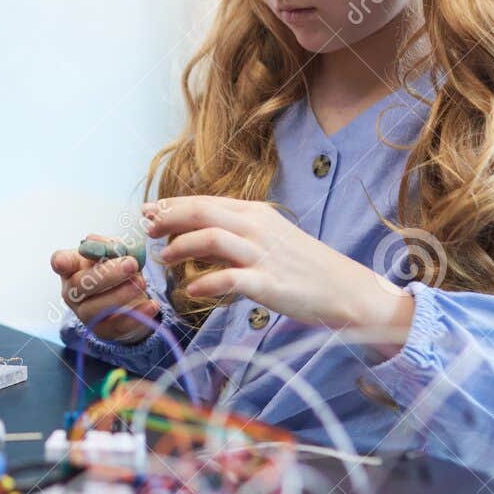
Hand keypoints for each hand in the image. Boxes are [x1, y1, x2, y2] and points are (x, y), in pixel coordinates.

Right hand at [50, 234, 159, 344]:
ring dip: (121, 294)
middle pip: (81, 285)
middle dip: (106, 274)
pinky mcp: (103, 330)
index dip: (60, 262)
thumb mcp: (114, 253)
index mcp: (72, 267)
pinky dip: (137, 315)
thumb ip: (111, 245)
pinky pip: (119, 325)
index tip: (63, 263)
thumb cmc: (114, 270)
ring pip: (97, 308)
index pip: (60, 261)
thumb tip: (110, 245)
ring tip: (142, 282)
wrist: (127, 300)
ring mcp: (85, 313)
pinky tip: (152, 304)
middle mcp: (73, 292)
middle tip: (131, 264)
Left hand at [143, 197, 412, 355]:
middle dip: (168, 218)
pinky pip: (229, 279)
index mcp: (254, 213)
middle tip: (149, 230)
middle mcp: (256, 227)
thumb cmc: (302, 265)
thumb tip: (193, 236)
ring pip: (210, 238)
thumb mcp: (267, 238)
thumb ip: (232, 234)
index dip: (172, 205)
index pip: (205, 201)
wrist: (344, 289)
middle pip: (201, 212)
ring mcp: (262, 254)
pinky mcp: (268, 283)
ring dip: (181, 247)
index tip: (149, 212)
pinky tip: (191, 291)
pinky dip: (206, 284)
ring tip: (165, 259)